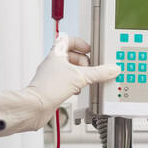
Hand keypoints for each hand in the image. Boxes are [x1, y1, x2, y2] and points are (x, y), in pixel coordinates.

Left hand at [0, 37, 119, 137]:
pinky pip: (67, 83)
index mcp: (57, 54)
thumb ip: (98, 73)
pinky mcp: (53, 88)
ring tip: (85, 79)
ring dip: (80, 75)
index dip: (80, 43)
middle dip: (83, 61)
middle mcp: (53, 63)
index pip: (67, 39)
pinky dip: (75, 86)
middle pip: (71, 56)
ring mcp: (52, 76)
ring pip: (70, 70)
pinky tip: (78, 91)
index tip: (89, 49)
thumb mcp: (79, 77)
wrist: (35, 107)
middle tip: (91, 67)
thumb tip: (112, 69)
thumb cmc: (48, 87)